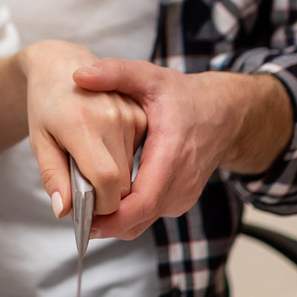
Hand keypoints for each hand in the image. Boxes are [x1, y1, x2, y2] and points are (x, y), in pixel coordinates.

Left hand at [19, 40, 146, 216]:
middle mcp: (121, 120)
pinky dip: (136, 187)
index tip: (86, 218)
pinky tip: (115, 176)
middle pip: (130, 190)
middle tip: (90, 211)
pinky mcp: (151, 125)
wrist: (64, 61)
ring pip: (145, 186)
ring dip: (127, 203)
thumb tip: (63, 210)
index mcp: (88, 122)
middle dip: (113, 211)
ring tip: (100, 190)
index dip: (101, 208)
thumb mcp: (39, 135)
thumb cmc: (47, 100)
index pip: (106, 179)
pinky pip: (149, 171)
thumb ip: (52, 172)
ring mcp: (141, 121)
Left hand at [71, 59, 290, 239]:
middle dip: (103, 223)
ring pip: (140, 222)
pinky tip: (105, 196)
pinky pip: (147, 216)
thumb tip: (78, 75)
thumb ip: (116, 73)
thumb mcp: (150, 77)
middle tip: (72, 215)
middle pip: (137, 220)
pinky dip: (125, 214)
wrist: (225, 114)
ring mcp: (182, 196)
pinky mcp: (179, 201)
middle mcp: (181, 183)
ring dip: (112, 220)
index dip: (113, 217)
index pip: (143, 201)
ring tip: (82, 205)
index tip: (84, 219)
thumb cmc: (185, 97)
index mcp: (172, 155)